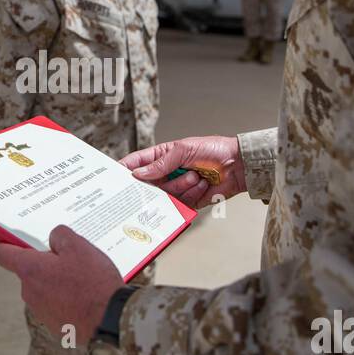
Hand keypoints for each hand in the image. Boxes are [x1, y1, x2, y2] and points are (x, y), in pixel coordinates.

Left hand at [0, 226, 122, 342]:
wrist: (110, 321)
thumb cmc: (93, 283)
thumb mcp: (79, 247)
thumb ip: (60, 235)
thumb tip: (53, 241)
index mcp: (31, 270)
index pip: (3, 254)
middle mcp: (30, 292)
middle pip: (30, 270)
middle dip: (45, 261)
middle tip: (69, 256)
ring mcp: (41, 311)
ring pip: (44, 287)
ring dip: (57, 280)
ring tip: (84, 277)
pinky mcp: (55, 324)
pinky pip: (56, 303)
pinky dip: (66, 297)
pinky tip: (86, 294)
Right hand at [120, 136, 246, 209]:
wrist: (238, 165)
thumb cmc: (213, 150)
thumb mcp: (183, 150)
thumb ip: (160, 163)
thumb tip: (138, 174)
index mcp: (162, 156)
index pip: (138, 163)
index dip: (126, 169)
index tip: (115, 177)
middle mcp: (167, 174)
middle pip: (148, 186)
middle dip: (155, 185)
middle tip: (159, 185)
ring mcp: (177, 189)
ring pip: (166, 196)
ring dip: (181, 186)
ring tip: (196, 176)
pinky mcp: (188, 202)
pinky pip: (181, 205)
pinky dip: (192, 195)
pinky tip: (203, 184)